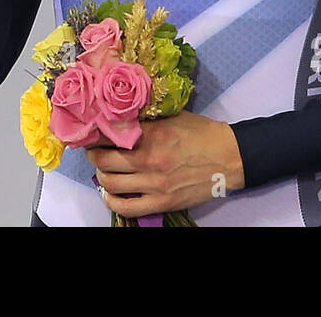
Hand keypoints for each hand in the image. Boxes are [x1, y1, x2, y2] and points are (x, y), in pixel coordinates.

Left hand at [84, 112, 245, 217]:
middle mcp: (149, 158)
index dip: (93, 132)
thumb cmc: (203, 134)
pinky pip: (126, 206)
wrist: (230, 157)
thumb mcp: (173, 115)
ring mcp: (155, 183)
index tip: (90, 130)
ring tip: (102, 169)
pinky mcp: (163, 202)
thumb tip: (121, 114)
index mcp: (152, 133)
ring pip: (110, 182)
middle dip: (92, 153)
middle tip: (93, 149)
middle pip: (103, 158)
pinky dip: (111, 200)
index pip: (109, 132)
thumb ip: (148, 116)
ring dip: (100, 175)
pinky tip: (109, 193)